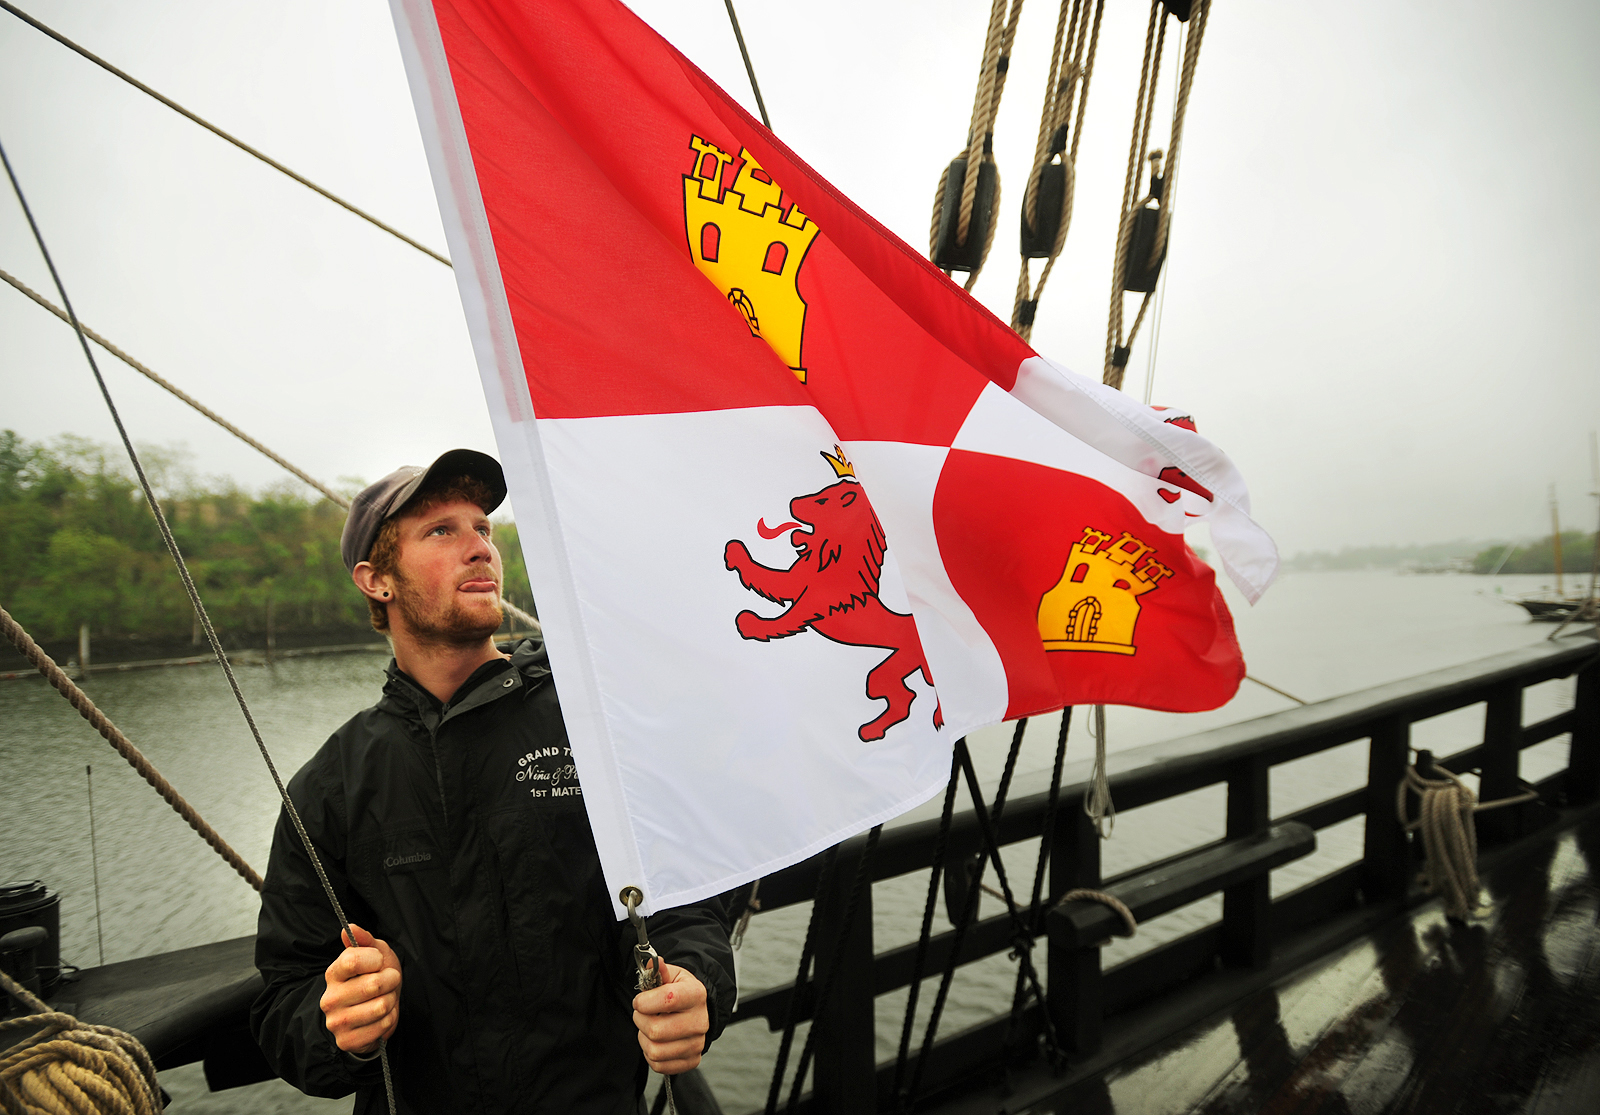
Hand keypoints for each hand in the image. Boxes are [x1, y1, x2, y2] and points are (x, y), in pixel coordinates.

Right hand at [320, 923, 400, 1054]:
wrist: (376, 1014)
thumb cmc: (375, 979)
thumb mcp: (375, 955)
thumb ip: (365, 940)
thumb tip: (349, 928)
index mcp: (333, 974)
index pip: (353, 960)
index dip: (375, 960)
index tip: (379, 962)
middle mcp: (329, 998)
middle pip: (373, 984)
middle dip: (390, 981)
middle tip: (388, 982)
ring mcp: (336, 1022)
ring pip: (381, 1006)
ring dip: (391, 1001)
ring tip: (384, 999)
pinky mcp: (347, 1040)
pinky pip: (383, 1026)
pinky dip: (389, 1019)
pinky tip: (381, 1017)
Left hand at [632, 961, 708, 1074]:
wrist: (697, 1009)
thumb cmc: (681, 991)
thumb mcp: (672, 975)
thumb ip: (659, 969)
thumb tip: (653, 962)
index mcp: (696, 995)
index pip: (668, 999)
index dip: (644, 1001)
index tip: (640, 1000)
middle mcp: (700, 1021)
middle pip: (656, 1030)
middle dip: (640, 1020)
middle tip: (643, 1013)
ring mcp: (697, 1044)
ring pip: (654, 1050)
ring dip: (644, 1039)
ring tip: (649, 1027)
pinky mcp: (691, 1060)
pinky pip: (658, 1065)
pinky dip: (650, 1054)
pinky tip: (656, 1041)